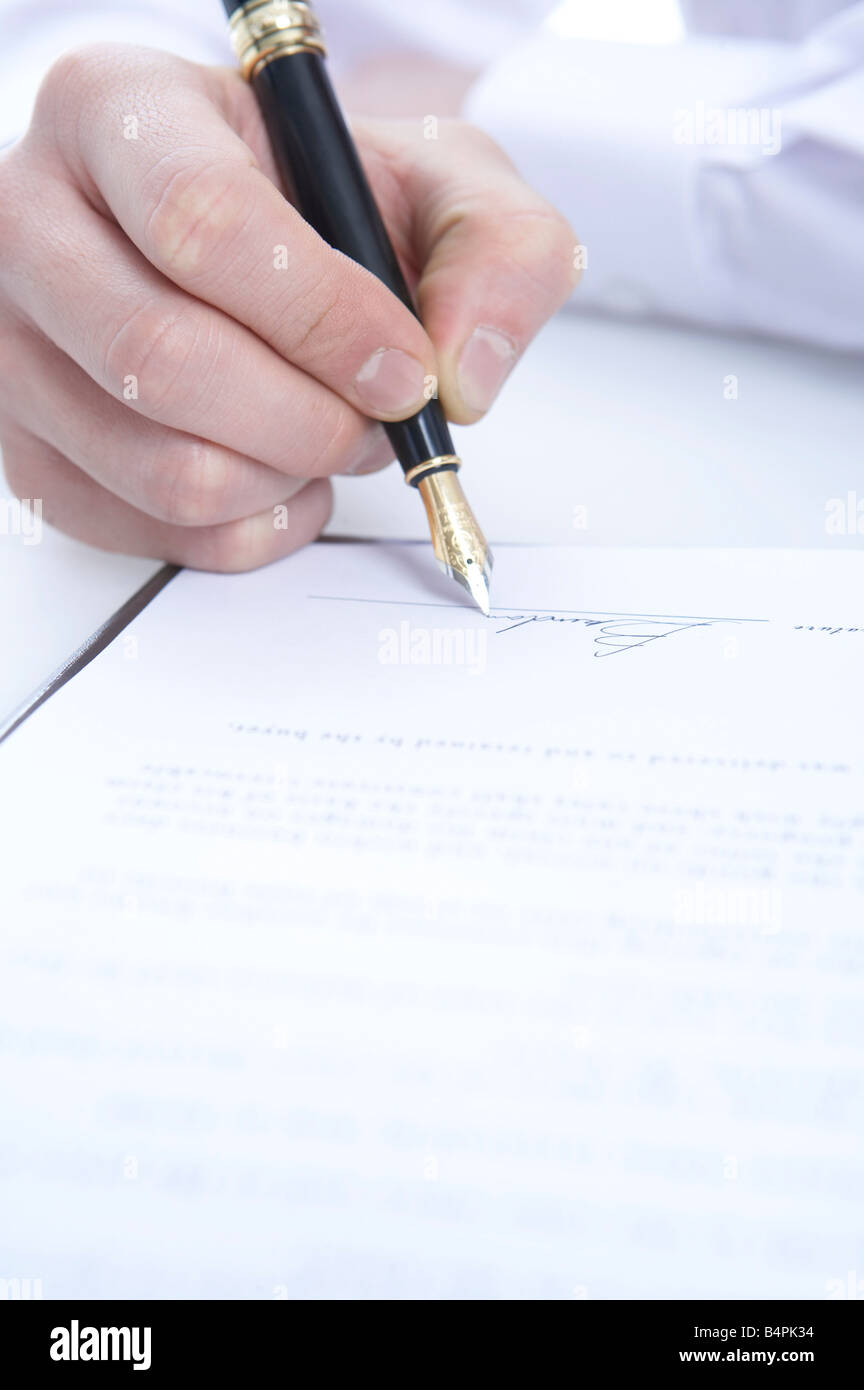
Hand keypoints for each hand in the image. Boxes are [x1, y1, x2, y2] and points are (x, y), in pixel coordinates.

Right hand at [0, 45, 576, 569]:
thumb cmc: (329, 205)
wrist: (262, 245)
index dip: (323, 320)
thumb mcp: (443, 181)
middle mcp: (32, 222)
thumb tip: (463, 377)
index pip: (201, 225)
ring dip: (286, 481)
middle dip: (310, 421)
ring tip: (332, 437)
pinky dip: (252, 530)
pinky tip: (285, 479)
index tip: (406, 370)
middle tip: (378, 421)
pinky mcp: (30, 449)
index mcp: (118, 111)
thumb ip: (500, 251)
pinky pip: (150, 532)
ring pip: (159, 468)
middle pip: (160, 363)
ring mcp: (16, 347)